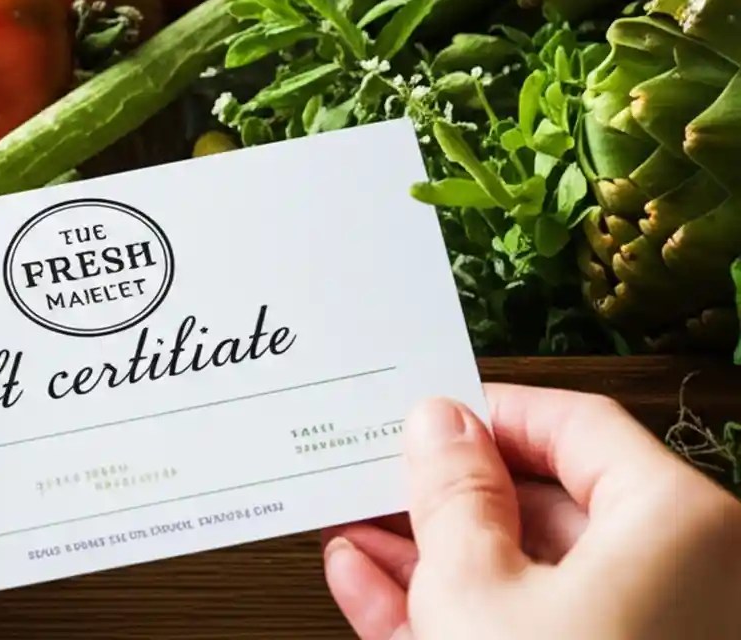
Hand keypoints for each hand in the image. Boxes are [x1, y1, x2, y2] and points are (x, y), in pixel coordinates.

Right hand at [321, 384, 740, 639]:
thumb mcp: (477, 590)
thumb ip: (452, 496)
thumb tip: (437, 426)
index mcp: (678, 526)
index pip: (575, 424)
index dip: (484, 412)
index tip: (421, 412)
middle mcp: (680, 576)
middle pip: (543, 502)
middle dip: (440, 495)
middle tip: (373, 475)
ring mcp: (642, 632)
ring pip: (523, 574)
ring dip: (426, 555)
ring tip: (350, 532)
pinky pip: (521, 625)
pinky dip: (447, 610)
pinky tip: (368, 588)